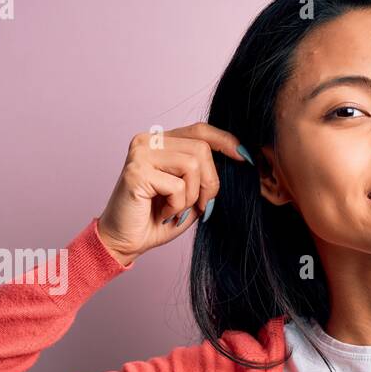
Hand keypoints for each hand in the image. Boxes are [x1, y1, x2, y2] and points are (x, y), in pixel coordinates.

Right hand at [95, 122, 250, 265]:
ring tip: (176, 209)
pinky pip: (178, 186)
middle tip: (200, 206)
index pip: (200, 130)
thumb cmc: (157, 219)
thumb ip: (207, 175)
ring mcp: (140, 152)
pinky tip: (162, 213)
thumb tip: (240, 159)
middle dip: (210, 183)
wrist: (125, 241)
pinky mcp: (137, 171)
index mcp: (162, 141)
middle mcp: (148, 140)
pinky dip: (177, 206)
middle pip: (201, 149)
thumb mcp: (191, 194)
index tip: (244, 158)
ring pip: (192, 165)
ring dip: (192, 196)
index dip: (225, 142)